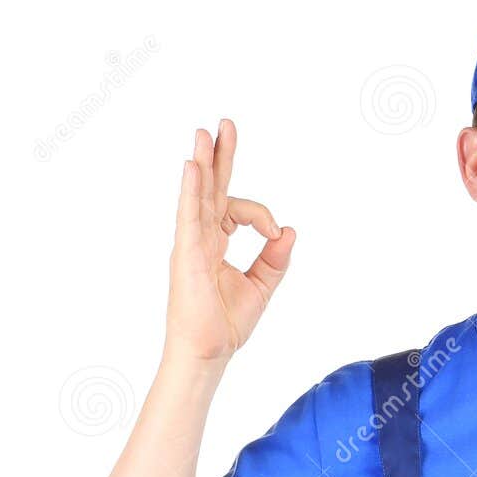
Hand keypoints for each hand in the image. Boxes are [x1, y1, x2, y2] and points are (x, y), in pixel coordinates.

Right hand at [166, 120, 295, 362]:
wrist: (208, 352)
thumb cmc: (225, 324)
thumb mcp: (262, 285)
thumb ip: (276, 258)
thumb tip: (290, 230)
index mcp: (215, 242)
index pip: (237, 209)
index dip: (262, 215)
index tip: (275, 233)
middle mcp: (199, 238)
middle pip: (210, 188)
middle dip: (218, 156)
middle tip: (224, 124)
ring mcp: (190, 244)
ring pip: (198, 195)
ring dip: (202, 163)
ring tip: (204, 133)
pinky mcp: (186, 254)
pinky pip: (188, 215)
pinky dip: (190, 190)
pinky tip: (192, 167)